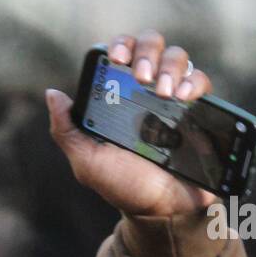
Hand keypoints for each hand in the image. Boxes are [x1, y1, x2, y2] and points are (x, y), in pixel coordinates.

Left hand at [46, 29, 216, 218]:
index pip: (121, 53)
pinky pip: (202, 81)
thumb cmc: (122, 186)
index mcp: (118, 97)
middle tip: (141, 76)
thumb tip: (53, 94)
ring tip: (165, 92)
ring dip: (170, 66)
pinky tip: (184, 97)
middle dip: (146, 51)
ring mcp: (174, 98)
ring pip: (178, 57)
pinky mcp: (199, 111)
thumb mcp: (87, 161)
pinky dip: (195, 81)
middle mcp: (146, 91)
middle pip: (152, 44)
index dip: (120, 45)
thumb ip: (67, 131)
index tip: (117, 58)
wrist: (161, 212)